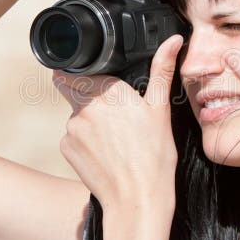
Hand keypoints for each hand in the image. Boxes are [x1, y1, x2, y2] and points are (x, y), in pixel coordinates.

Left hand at [52, 33, 184, 213]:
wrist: (137, 199)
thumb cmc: (154, 156)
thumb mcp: (161, 110)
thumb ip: (162, 70)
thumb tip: (173, 41)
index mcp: (108, 90)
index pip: (83, 71)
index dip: (91, 76)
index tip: (104, 87)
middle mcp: (85, 105)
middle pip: (76, 89)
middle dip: (90, 96)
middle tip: (116, 118)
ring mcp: (72, 127)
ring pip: (76, 114)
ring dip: (89, 120)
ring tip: (115, 140)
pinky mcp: (66, 148)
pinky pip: (72, 137)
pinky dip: (84, 141)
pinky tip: (104, 153)